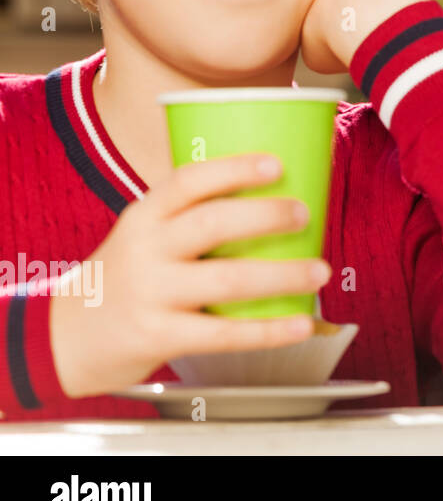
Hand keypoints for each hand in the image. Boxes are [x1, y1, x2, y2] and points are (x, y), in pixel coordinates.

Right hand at [49, 154, 332, 399]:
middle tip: (305, 213)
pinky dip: (269, 330)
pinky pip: (224, 333)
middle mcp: (145, 250)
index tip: (276, 164)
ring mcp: (151, 294)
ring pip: (228, 279)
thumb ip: (190, 219)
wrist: (64, 337)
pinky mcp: (158, 337)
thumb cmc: (124, 278)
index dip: (234, 169)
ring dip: (283, 274)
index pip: (188, 182)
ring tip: (320, 270)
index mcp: (145, 217)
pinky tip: (301, 324)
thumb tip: (274, 198)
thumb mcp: (142, 236)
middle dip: (266, 215)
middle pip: (212, 224)